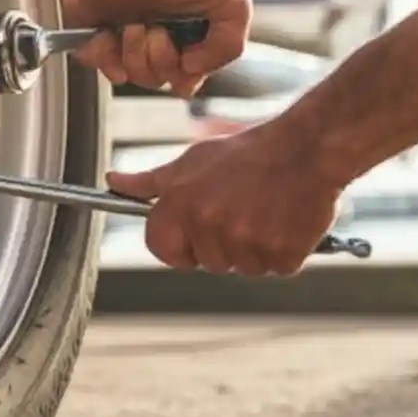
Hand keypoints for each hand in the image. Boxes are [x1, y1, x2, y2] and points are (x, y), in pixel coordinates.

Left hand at [62, 0, 250, 95]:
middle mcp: (150, 42)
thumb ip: (227, 48)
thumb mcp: (233, 9)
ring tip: (138, 24)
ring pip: (119, 74)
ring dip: (130, 56)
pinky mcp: (91, 22)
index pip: (179, 82)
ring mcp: (119, 34)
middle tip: (158, 30)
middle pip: (149, 81)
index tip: (184, 53)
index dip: (180, 77)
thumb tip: (191, 71)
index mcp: (182, 43)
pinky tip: (112, 33)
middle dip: (156, 62)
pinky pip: (88, 57)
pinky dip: (99, 52)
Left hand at [107, 119, 342, 275]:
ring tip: (266, 210)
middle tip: (243, 208)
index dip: (179, 245)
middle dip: (224, 243)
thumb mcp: (190, 162)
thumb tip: (112, 181)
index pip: (161, 249)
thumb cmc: (245, 154)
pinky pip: (277, 268)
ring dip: (255, 248)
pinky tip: (286, 219)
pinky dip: (285, 250)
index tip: (196, 234)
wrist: (305, 148)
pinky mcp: (281, 254)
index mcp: (179, 204)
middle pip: (208, 262)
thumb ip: (148, 181)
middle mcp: (207, 226)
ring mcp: (244, 243)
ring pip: (244, 268)